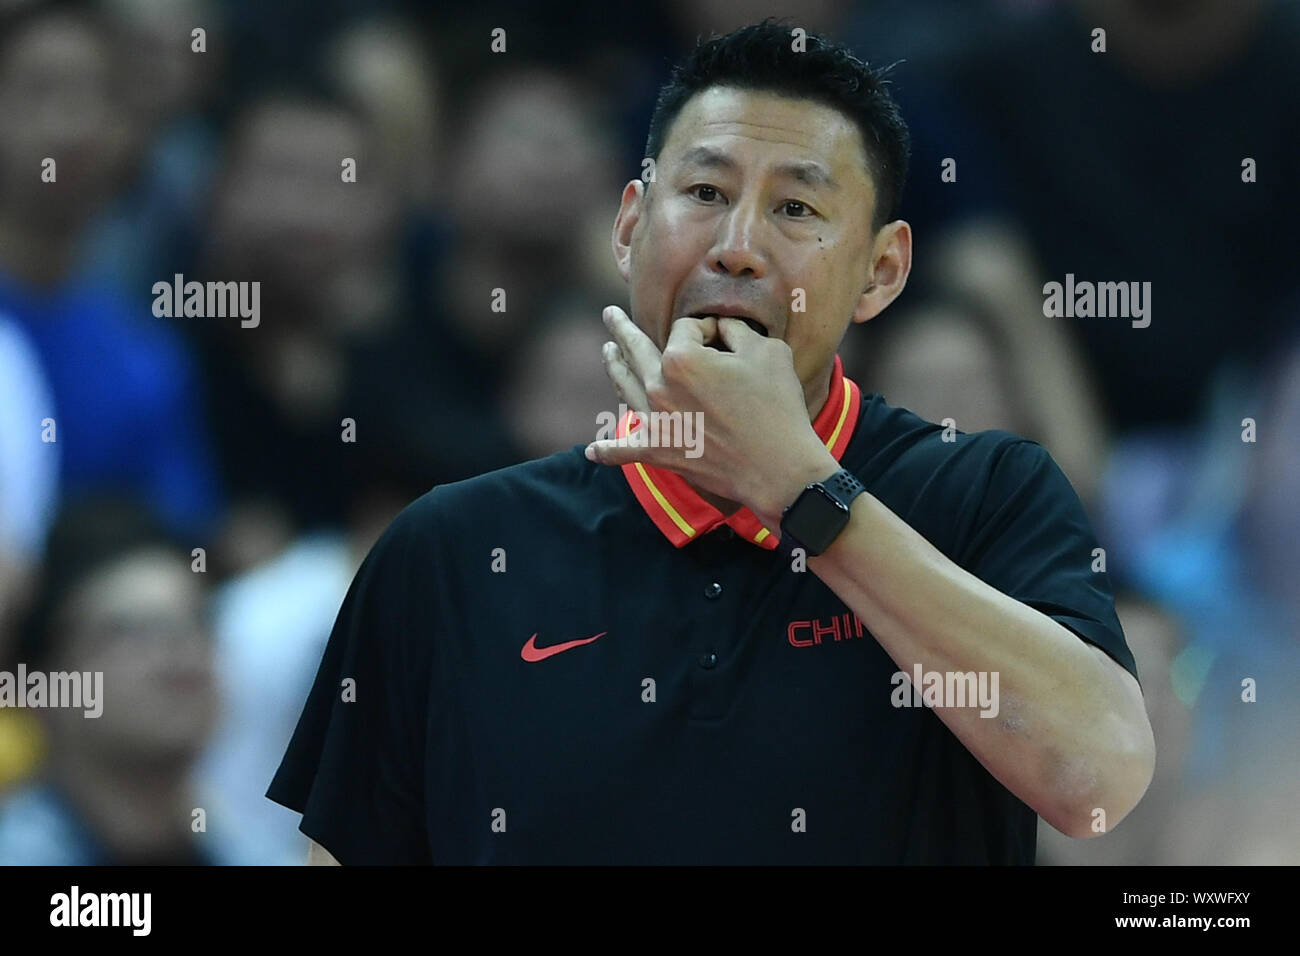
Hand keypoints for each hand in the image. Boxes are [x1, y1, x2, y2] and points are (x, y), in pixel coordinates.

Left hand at [585, 305, 838, 525]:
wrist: (776, 467)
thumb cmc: (776, 406)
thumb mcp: (766, 351)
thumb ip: (736, 329)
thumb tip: (717, 328)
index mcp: (682, 358)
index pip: (685, 330)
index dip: (707, 330)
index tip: (726, 340)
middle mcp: (659, 387)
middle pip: (638, 351)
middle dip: (623, 330)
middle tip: (609, 316)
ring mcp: (655, 421)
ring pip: (626, 389)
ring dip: (614, 368)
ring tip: (606, 353)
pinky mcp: (659, 452)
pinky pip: (625, 451)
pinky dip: (608, 450)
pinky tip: (592, 451)